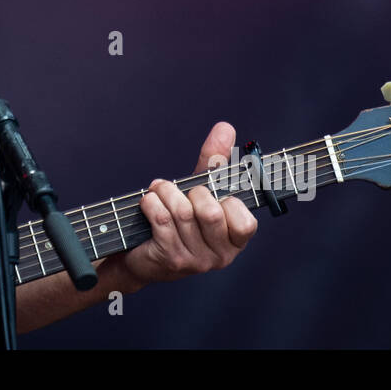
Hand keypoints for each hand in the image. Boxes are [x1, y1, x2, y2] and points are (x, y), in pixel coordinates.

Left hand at [116, 122, 256, 291]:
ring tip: (158, 190)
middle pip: (209, 212)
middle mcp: (220, 256)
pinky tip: (148, 202)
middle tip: (177, 190)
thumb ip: (216, 160)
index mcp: (235, 240)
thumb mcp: (202, 189)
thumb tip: (225, 128)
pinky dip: (151, 202)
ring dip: (164, 192)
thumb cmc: (180, 219)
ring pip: (182, 213)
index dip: (226, 202)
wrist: (144, 253)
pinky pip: (161, 219)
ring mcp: (196, 261)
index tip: (211, 195)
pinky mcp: (170, 260)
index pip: (246, 222)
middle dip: (189, 191)